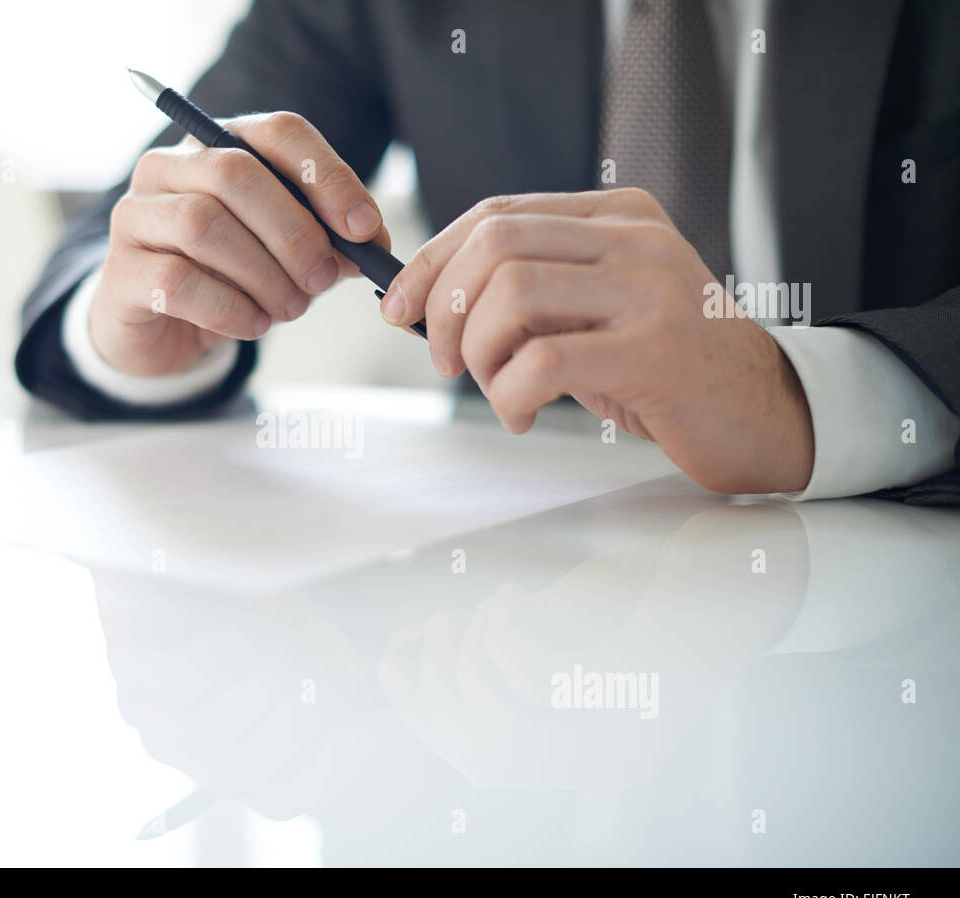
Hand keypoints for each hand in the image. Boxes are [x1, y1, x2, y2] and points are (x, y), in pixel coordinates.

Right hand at [91, 111, 388, 375]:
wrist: (161, 331)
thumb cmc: (230, 278)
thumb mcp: (289, 256)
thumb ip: (331, 244)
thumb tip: (373, 244)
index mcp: (220, 144)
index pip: (278, 132)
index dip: (327, 177)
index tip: (363, 229)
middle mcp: (169, 166)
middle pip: (236, 173)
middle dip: (294, 231)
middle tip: (324, 279)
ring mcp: (136, 214)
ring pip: (203, 224)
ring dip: (262, 274)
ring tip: (290, 309)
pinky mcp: (119, 270)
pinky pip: (177, 280)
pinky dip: (229, 308)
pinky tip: (254, 324)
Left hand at [380, 189, 814, 493]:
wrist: (765, 412)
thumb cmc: (665, 367)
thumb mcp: (596, 311)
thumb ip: (530, 293)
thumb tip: (423, 304)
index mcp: (617, 217)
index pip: (496, 214)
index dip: (431, 260)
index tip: (398, 308)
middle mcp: (636, 239)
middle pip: (494, 245)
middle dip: (444, 309)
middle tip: (444, 361)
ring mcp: (650, 290)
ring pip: (511, 296)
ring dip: (477, 355)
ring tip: (498, 391)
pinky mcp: (654, 351)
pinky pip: (543, 362)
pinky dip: (510, 396)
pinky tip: (524, 416)